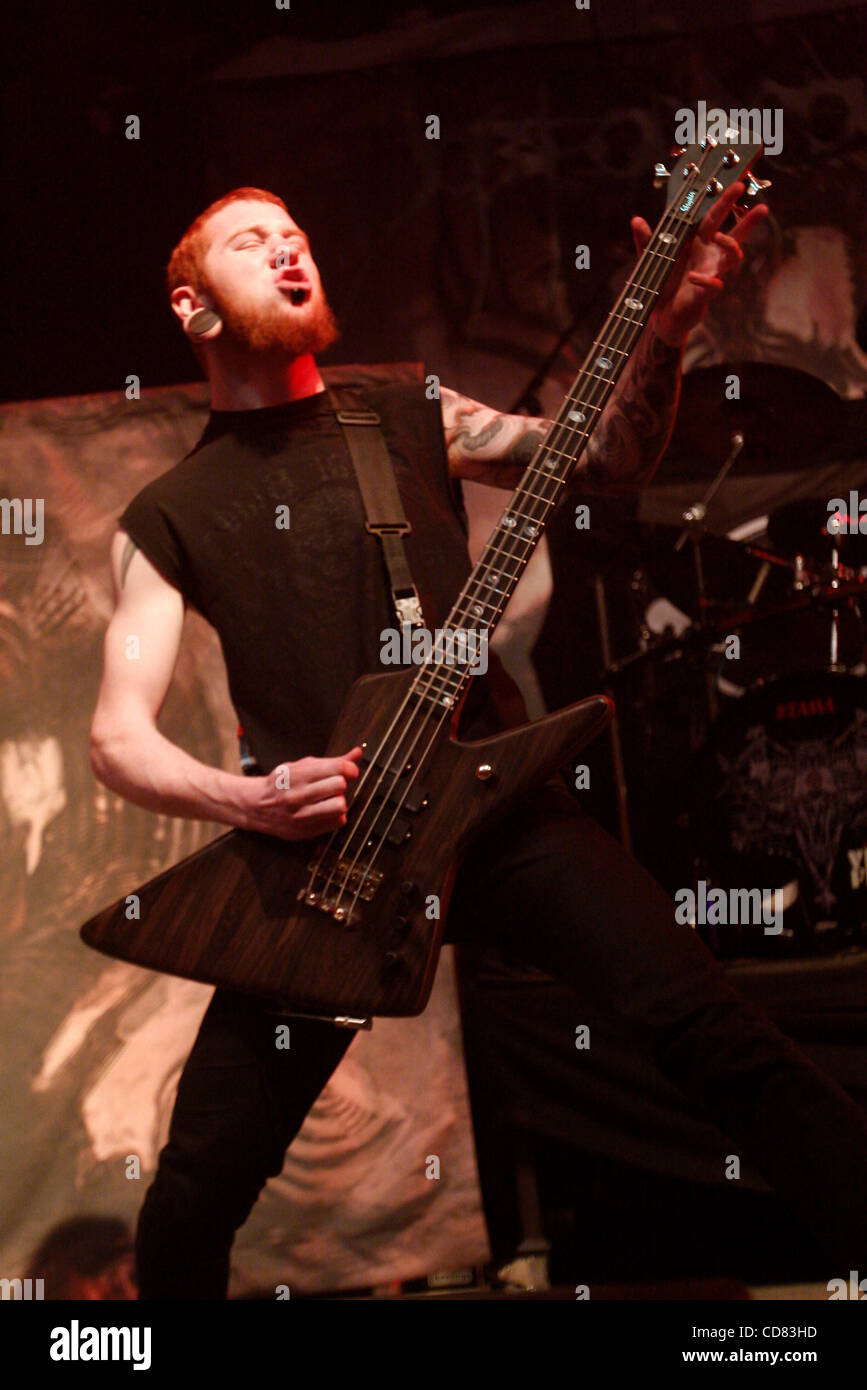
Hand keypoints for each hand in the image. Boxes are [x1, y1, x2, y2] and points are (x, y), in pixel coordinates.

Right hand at [242, 745, 362, 839]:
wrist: (256, 806)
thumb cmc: (280, 783)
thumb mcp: (301, 766)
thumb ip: (331, 761)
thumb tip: (357, 753)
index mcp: (297, 775)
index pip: (337, 769)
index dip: (349, 768)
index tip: (348, 771)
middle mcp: (298, 796)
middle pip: (340, 786)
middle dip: (340, 784)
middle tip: (333, 785)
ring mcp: (301, 816)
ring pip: (340, 806)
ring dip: (338, 801)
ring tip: (329, 799)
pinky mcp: (305, 832)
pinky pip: (337, 822)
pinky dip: (335, 816)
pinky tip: (324, 811)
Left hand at [630, 180, 768, 346]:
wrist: (662, 314)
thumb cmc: (663, 282)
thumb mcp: (651, 257)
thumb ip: (646, 239)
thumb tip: (636, 220)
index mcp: (698, 241)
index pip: (714, 217)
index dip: (725, 201)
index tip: (738, 184)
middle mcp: (709, 254)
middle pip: (734, 233)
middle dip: (748, 221)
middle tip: (763, 208)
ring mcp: (711, 272)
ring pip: (733, 256)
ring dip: (730, 244)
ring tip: (720, 237)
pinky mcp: (706, 292)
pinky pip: (714, 284)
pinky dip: (705, 280)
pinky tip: (694, 277)